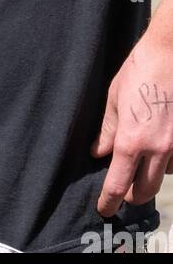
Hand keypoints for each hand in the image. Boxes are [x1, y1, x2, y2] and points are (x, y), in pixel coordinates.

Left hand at [91, 35, 172, 215]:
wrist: (170, 55)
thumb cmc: (139, 71)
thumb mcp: (114, 99)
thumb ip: (107, 130)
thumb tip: (98, 152)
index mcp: (131, 140)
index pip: (117, 183)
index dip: (109, 201)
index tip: (104, 209)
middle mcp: (156, 149)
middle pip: (144, 191)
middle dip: (131, 195)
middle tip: (121, 189)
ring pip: (162, 178)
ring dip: (149, 177)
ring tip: (139, 164)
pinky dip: (165, 163)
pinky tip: (157, 150)